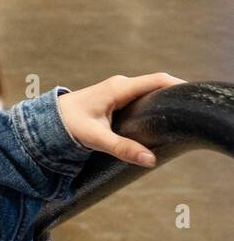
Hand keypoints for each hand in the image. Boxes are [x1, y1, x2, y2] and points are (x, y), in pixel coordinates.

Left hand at [56, 73, 185, 166]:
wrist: (46, 120)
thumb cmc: (68, 125)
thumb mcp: (95, 138)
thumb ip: (122, 148)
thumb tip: (150, 160)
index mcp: (119, 88)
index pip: (157, 80)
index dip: (178, 86)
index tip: (194, 97)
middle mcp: (121, 84)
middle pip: (158, 84)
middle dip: (175, 95)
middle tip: (191, 112)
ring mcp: (118, 89)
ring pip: (150, 91)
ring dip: (165, 100)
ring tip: (180, 116)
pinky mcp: (116, 97)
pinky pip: (142, 96)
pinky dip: (154, 104)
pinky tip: (162, 118)